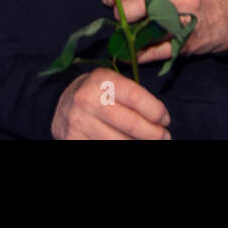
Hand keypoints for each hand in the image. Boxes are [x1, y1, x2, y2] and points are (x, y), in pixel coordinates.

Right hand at [51, 68, 170, 139]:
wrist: (62, 106)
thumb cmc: (98, 94)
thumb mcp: (112, 82)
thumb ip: (134, 93)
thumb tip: (161, 117)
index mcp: (101, 79)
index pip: (135, 96)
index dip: (155, 111)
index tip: (165, 119)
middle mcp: (87, 99)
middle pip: (130, 123)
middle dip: (153, 133)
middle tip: (165, 137)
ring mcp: (78, 122)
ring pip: (119, 142)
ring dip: (140, 145)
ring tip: (151, 143)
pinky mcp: (73, 139)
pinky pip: (104, 148)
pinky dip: (122, 148)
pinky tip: (130, 145)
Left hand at [102, 0, 227, 60]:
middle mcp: (180, 0)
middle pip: (135, 8)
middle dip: (121, 14)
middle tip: (120, 16)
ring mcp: (183, 25)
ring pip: (143, 31)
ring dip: (128, 35)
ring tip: (124, 33)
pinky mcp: (184, 46)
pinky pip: (153, 52)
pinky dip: (138, 54)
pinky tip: (130, 52)